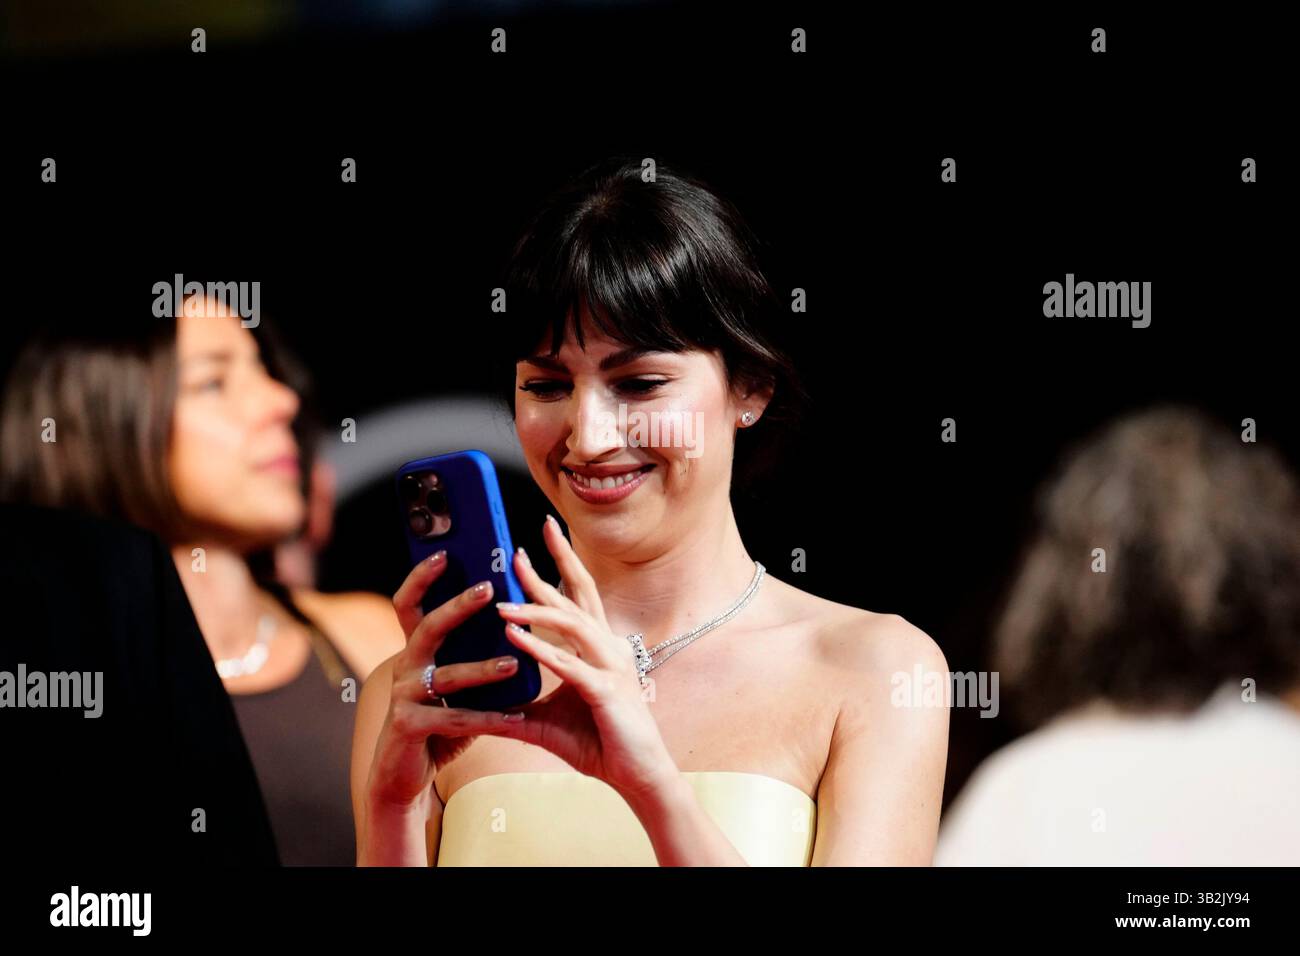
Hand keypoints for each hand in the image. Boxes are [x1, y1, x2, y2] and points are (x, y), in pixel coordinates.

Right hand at [366, 553, 526, 812]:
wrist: (404, 774)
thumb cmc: (438, 720)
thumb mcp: (451, 682)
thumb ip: (470, 652)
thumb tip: (515, 612)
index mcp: (415, 649)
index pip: (408, 602)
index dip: (421, 576)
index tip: (445, 552)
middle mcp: (405, 666)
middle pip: (428, 627)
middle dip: (457, 606)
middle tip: (489, 589)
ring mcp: (404, 696)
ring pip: (447, 676)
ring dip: (483, 669)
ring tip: (514, 663)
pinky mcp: (410, 727)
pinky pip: (455, 719)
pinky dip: (489, 719)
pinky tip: (517, 718)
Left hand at [489, 515, 679, 802]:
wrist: (636, 775)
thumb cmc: (599, 742)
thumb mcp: (547, 719)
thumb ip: (517, 706)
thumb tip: (477, 706)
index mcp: (599, 646)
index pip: (579, 595)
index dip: (558, 566)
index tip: (530, 545)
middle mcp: (608, 647)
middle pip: (579, 595)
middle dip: (551, 566)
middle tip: (517, 547)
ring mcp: (610, 666)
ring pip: (573, 624)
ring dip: (536, 609)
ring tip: (502, 603)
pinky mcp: (606, 692)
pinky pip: (569, 664)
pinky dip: (540, 648)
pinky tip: (514, 636)